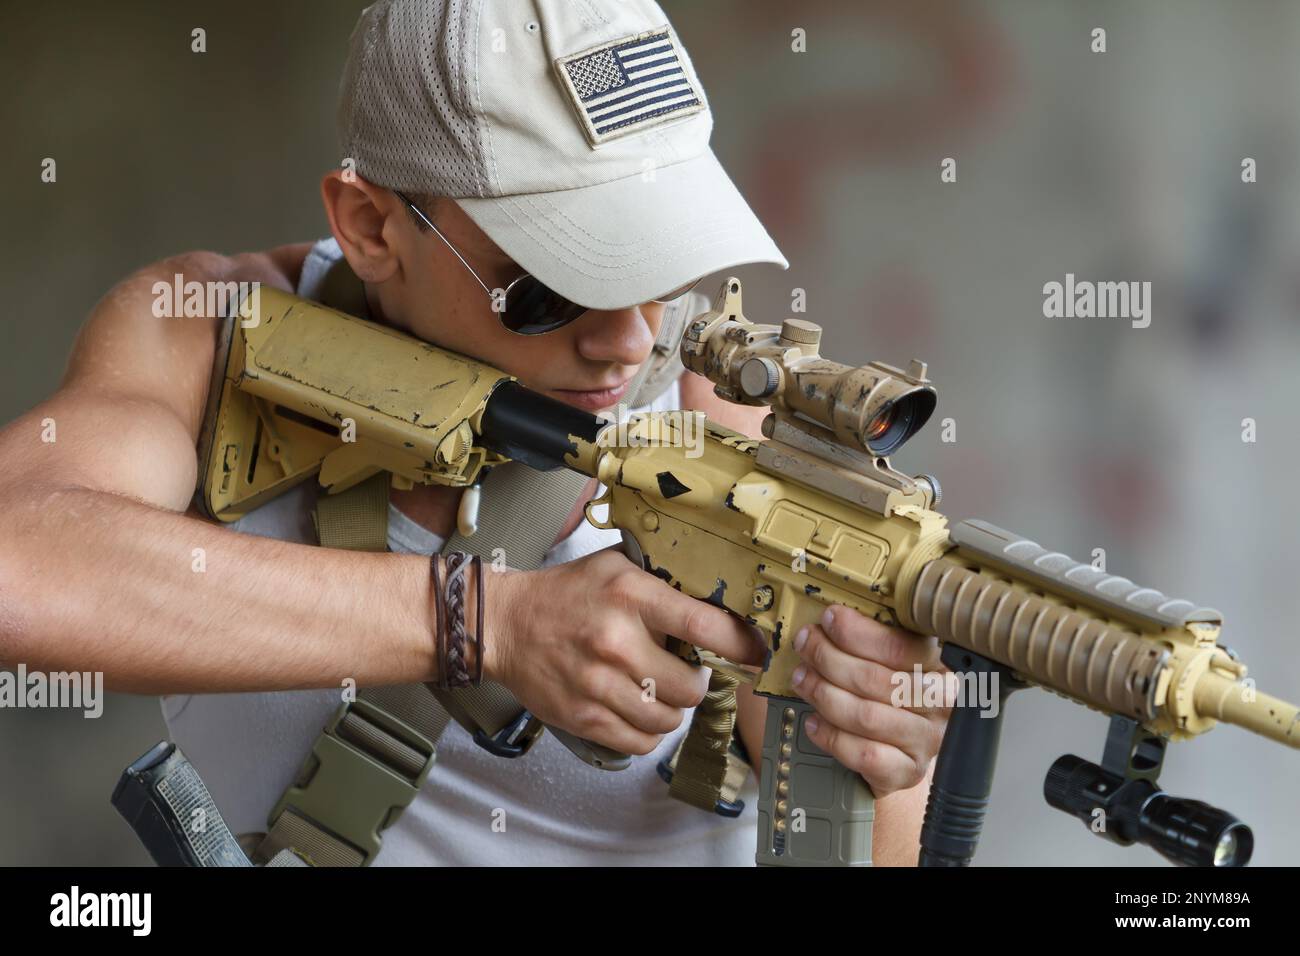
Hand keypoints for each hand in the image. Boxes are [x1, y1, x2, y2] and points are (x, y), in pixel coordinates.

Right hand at [483, 547, 765, 755]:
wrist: (505, 625)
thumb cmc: (565, 595)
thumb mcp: (616, 568)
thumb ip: (662, 582)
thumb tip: (717, 599)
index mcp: (630, 596)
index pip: (702, 625)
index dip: (739, 644)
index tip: (755, 653)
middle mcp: (616, 641)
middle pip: (690, 686)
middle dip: (697, 682)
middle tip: (689, 672)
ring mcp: (599, 683)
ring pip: (668, 719)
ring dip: (674, 710)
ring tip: (661, 691)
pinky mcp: (583, 715)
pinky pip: (639, 741)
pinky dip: (649, 733)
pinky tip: (641, 712)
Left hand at [791, 605, 949, 797]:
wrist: (896, 753)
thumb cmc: (886, 696)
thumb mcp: (887, 662)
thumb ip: (867, 642)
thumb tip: (826, 619)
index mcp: (940, 667)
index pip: (902, 647)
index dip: (859, 632)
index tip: (829, 619)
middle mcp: (941, 705)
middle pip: (877, 680)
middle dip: (830, 658)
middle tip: (805, 645)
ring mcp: (926, 742)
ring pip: (866, 716)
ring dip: (824, 694)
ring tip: (802, 679)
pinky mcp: (907, 773)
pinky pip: (864, 754)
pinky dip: (832, 737)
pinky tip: (813, 722)